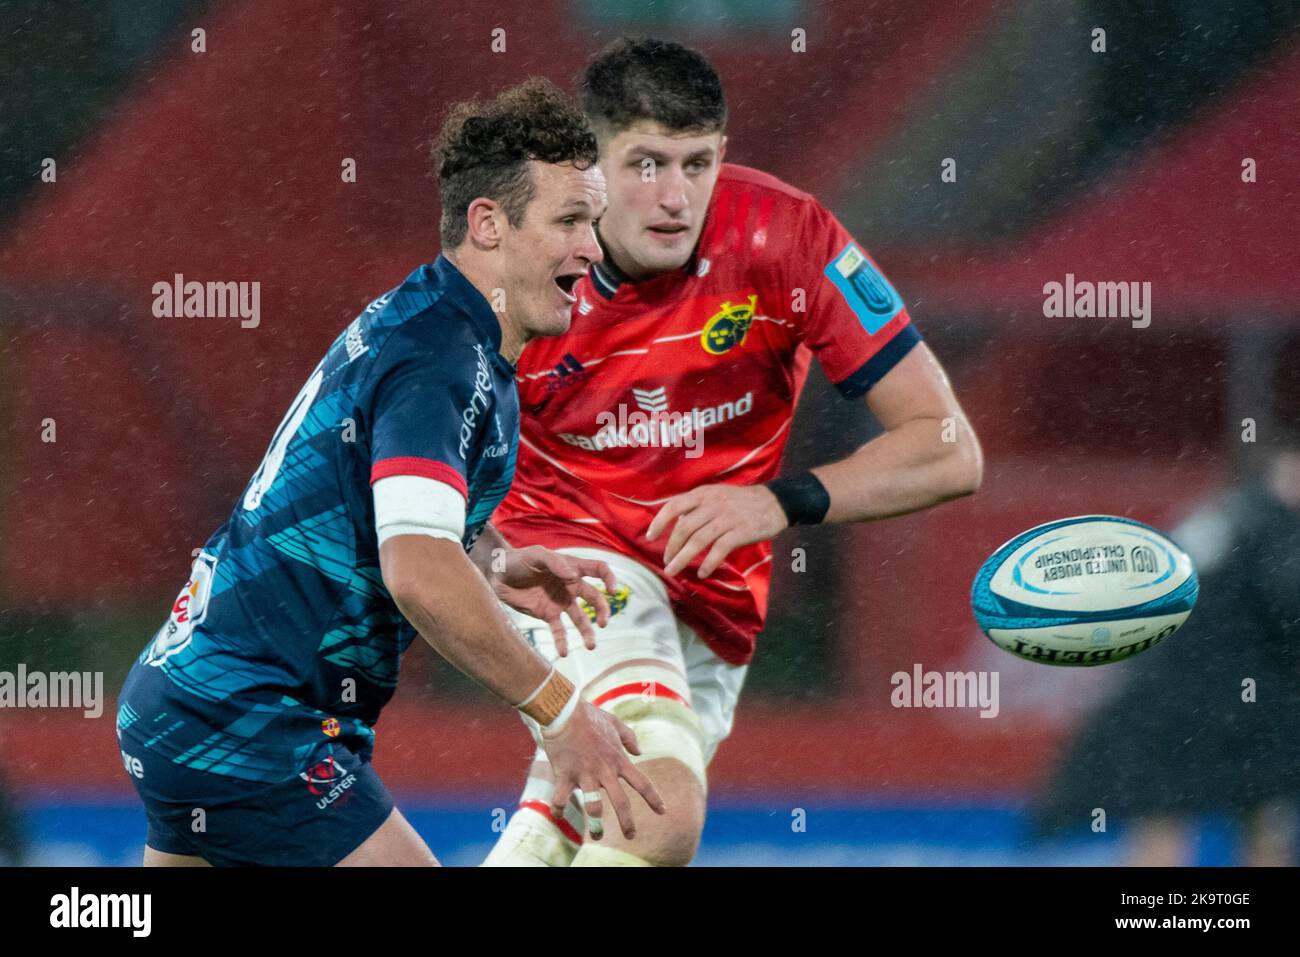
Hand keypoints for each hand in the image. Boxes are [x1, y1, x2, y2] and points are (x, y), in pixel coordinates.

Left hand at [490, 546, 617, 655]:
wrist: (497, 575)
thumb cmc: (518, 559)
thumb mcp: (536, 555)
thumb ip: (554, 563)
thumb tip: (572, 576)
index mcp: (571, 567)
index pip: (599, 570)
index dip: (609, 578)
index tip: (612, 591)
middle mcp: (570, 586)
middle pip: (594, 598)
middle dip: (602, 610)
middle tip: (604, 623)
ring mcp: (560, 602)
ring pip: (580, 619)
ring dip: (588, 632)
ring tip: (591, 646)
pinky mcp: (547, 615)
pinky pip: (559, 630)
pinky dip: (562, 642)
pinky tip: (563, 653)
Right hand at [542, 700, 665, 840]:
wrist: (565, 711)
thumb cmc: (590, 716)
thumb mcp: (615, 723)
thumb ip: (629, 738)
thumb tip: (639, 751)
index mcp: (619, 760)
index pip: (642, 783)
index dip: (654, 799)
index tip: (662, 811)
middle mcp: (605, 770)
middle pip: (621, 803)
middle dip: (628, 823)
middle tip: (632, 836)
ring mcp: (585, 774)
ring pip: (594, 807)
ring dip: (595, 825)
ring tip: (596, 836)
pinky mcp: (565, 775)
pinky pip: (561, 798)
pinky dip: (558, 809)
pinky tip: (557, 815)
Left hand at [646, 483, 788, 577]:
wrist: (775, 502)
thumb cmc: (743, 501)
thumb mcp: (717, 495)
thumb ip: (698, 507)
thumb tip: (678, 524)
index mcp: (704, 494)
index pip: (674, 506)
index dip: (659, 522)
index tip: (650, 537)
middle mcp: (712, 505)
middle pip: (684, 528)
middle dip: (671, 548)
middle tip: (667, 563)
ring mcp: (726, 518)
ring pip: (698, 541)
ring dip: (683, 559)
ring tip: (674, 571)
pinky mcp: (740, 532)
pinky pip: (719, 550)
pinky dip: (708, 563)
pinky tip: (702, 573)